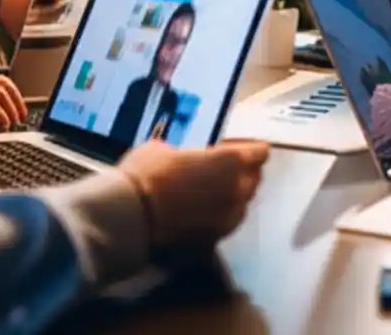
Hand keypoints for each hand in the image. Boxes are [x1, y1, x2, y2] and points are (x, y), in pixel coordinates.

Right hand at [0, 74, 27, 128]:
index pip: (0, 79)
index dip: (14, 93)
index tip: (19, 108)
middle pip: (5, 82)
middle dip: (19, 100)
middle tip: (23, 116)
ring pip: (1, 90)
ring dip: (12, 107)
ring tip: (15, 121)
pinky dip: (0, 113)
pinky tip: (2, 123)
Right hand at [119, 139, 269, 256]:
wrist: (131, 219)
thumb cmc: (146, 174)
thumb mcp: (163, 149)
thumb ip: (186, 154)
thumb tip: (182, 159)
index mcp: (231, 162)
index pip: (259, 152)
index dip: (248, 148)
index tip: (235, 147)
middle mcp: (238, 192)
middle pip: (253, 179)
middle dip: (243, 173)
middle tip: (222, 169)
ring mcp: (228, 220)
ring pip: (241, 205)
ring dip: (232, 198)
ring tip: (211, 194)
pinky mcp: (214, 242)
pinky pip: (224, 225)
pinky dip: (216, 218)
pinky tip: (199, 215)